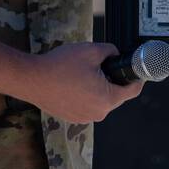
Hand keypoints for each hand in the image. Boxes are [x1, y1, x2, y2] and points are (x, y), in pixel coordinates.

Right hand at [23, 43, 142, 123]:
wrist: (31, 79)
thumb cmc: (60, 66)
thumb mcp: (91, 50)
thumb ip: (111, 51)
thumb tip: (115, 54)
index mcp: (107, 99)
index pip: (133, 91)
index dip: (137, 78)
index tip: (137, 71)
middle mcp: (98, 113)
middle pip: (116, 95)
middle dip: (113, 80)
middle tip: (100, 66)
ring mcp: (85, 118)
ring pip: (100, 100)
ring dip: (98, 88)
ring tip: (82, 74)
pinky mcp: (73, 117)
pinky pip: (87, 105)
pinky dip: (85, 95)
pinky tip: (73, 83)